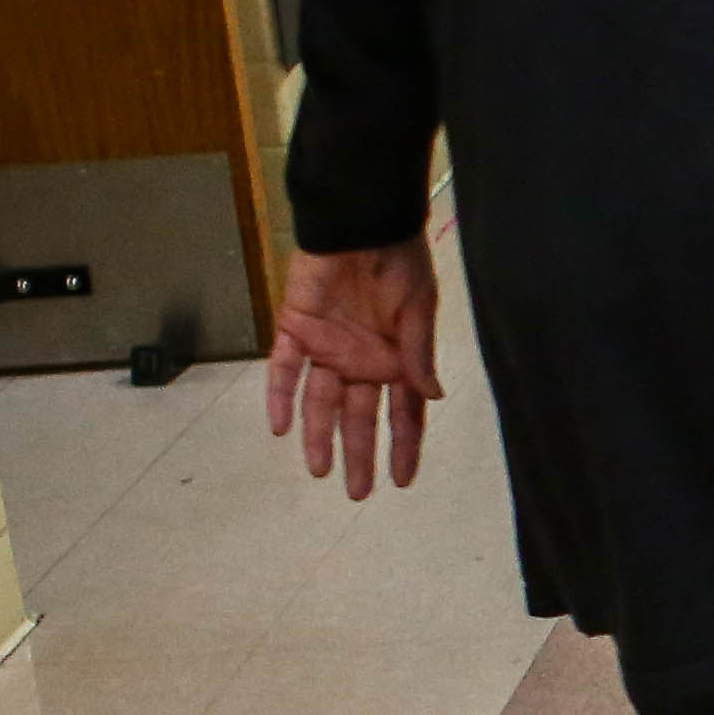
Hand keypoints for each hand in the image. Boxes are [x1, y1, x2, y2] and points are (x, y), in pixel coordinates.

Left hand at [268, 234, 443, 500]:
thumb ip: (419, 353)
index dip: (403, 446)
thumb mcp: (419, 308)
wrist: (359, 222)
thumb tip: (433, 396)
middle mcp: (360, 360)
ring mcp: (327, 348)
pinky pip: (284, 369)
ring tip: (318, 470)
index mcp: (395, 358)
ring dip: (318, 436)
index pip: (402, 412)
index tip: (402, 480)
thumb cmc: (397, 261)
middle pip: (359, 417)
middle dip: (360, 454)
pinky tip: (280, 427)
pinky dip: (280, 396)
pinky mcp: (295, 330)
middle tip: (357, 492)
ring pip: (320, 402)